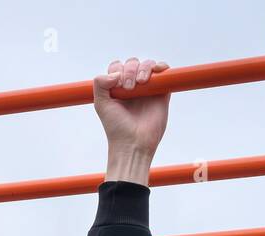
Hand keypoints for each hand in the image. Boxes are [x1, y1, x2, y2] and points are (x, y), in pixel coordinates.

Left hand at [93, 58, 170, 184]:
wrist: (133, 142)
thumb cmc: (116, 127)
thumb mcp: (101, 104)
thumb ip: (100, 84)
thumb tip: (116, 73)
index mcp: (117, 88)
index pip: (118, 67)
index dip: (118, 70)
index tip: (117, 86)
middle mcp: (133, 86)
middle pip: (133, 63)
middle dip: (130, 70)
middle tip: (128, 88)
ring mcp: (148, 88)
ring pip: (148, 65)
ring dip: (144, 68)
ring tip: (141, 83)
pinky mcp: (162, 92)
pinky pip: (164, 72)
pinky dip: (161, 67)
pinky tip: (157, 72)